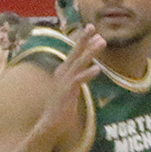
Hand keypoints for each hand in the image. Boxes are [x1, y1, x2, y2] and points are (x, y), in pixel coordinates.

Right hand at [31, 26, 104, 149]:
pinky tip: (98, 68)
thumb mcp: (68, 90)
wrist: (49, 125)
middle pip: (74, 53)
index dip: (82, 40)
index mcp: (62, 72)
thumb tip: (85, 72)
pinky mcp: (66, 93)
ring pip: (79, 63)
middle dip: (83, 39)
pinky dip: (88, 74)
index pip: (73, 53)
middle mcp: (62, 74)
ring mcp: (63, 83)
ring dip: (90, 52)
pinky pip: (79, 81)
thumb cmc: (60, 110)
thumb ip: (75, 80)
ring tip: (101, 42)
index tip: (92, 29)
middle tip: (92, 26)